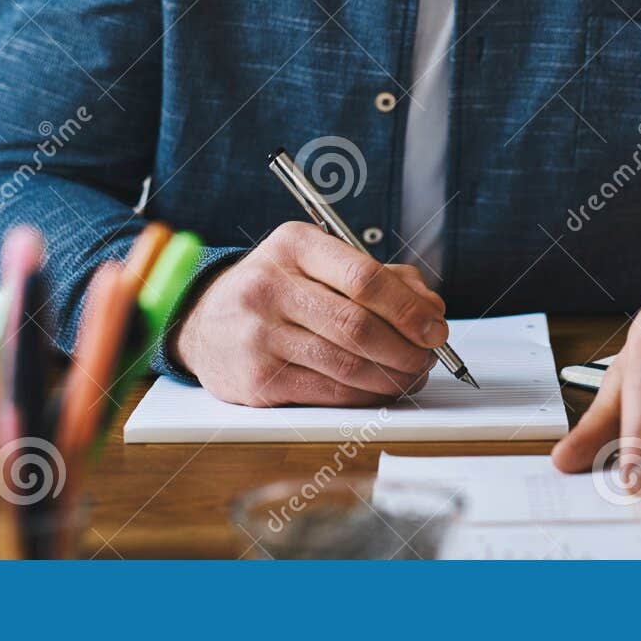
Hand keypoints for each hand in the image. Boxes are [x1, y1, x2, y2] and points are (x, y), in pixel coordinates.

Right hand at [170, 221, 446, 406]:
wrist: (205, 322)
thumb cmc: (278, 289)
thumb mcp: (319, 262)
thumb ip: (381, 278)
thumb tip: (431, 308)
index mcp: (294, 245)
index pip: (364, 277)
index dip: (408, 307)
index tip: (435, 326)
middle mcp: (270, 285)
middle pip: (358, 325)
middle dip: (406, 347)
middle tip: (428, 357)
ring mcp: (259, 334)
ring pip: (346, 364)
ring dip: (391, 376)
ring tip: (410, 375)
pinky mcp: (256, 379)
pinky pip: (327, 392)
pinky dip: (364, 396)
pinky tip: (379, 390)